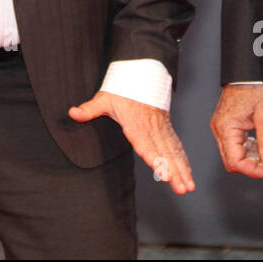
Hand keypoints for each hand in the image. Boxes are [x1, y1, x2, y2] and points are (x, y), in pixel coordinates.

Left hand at [69, 90, 194, 193]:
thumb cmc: (122, 88)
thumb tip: (72, 113)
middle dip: (175, 172)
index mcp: (136, 124)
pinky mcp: (166, 127)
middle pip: (165, 153)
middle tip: (184, 189)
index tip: (165, 174)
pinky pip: (176, 145)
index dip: (156, 160)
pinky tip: (187, 173)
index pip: (147, 145)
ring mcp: (161, 128)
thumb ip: (90, 109)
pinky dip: (183, 160)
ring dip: (183, 169)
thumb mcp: (105, 97)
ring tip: (189, 187)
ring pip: (174, 151)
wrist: (142, 72)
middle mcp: (151, 128)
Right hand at [210, 83, 262, 178]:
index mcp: (226, 127)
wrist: (248, 71)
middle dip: (253, 167)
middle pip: (232, 161)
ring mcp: (220, 125)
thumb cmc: (254, 86)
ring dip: (251, 159)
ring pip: (232, 154)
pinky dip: (247, 149)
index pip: (235, 162)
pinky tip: (260, 146)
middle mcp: (219, 128)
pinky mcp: (225, 122)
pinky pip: (233, 144)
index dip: (255, 171)